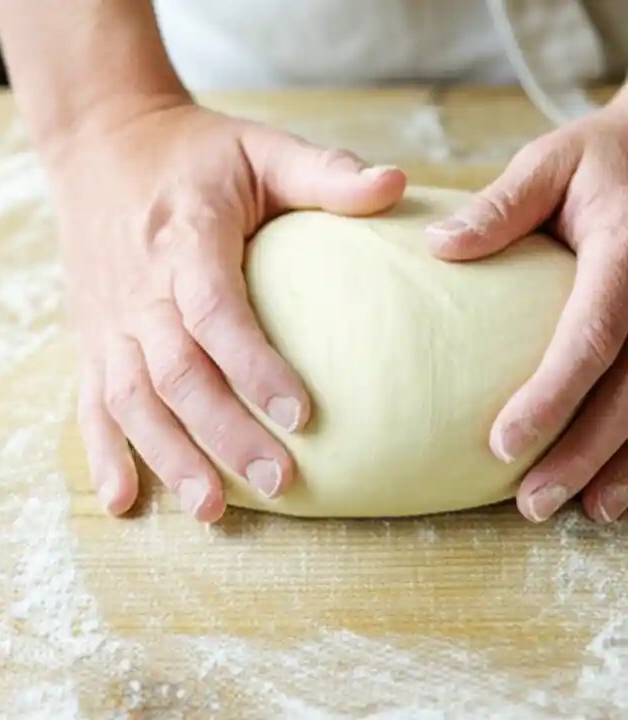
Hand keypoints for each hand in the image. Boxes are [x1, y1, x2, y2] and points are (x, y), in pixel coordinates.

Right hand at [47, 94, 405, 520]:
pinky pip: (90, 402)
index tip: (302, 415)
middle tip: (279, 481)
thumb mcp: (259, 146)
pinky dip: (102, 454)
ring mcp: (108, 320)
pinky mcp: (90, 339)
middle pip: (174, 371)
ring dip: (167, 456)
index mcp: (184, 239)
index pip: (213, 312)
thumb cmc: (192, 153)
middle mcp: (138, 288)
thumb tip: (398, 185)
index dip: (253, 366)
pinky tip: (126, 502)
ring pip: (130, 398)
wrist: (99, 145)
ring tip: (211, 509)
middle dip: (222, 432)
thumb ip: (323, 171)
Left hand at [426, 97, 627, 524]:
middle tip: (532, 503)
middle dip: (584, 452)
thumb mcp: (550, 163)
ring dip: (620, 465)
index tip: (503, 442)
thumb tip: (438, 247)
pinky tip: (613, 493)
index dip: (552, 393)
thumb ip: (501, 207)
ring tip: (577, 511)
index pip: (592, 335)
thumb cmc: (599, 160)